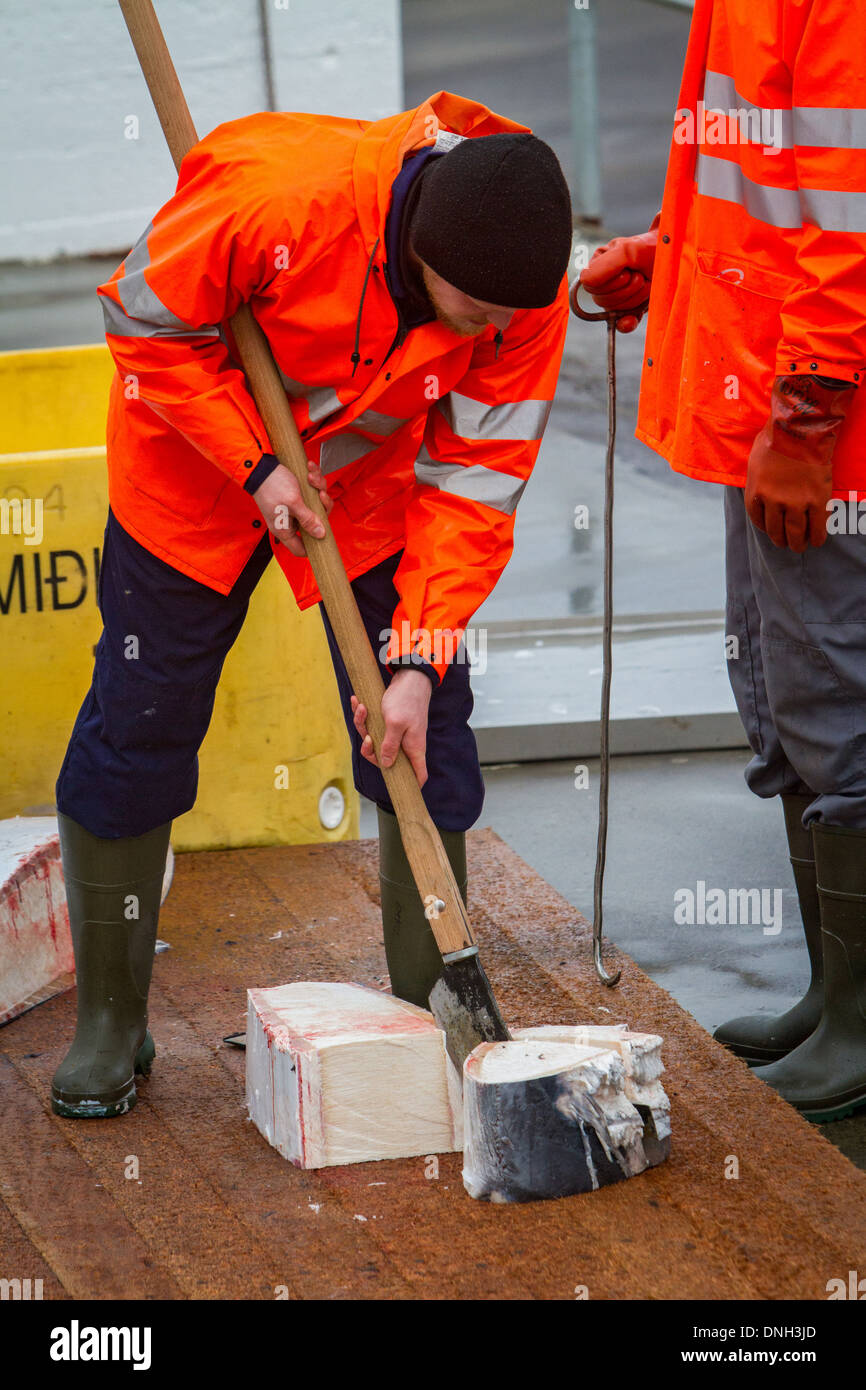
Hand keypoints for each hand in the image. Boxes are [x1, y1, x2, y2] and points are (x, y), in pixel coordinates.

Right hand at [253, 459, 331, 556]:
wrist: (261, 466)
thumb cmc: (271, 486)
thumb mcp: (292, 504)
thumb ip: (307, 520)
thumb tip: (320, 534)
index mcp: (286, 529)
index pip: (301, 549)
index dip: (314, 546)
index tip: (325, 535)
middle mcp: (291, 520)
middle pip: (317, 523)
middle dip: (322, 505)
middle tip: (320, 494)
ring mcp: (296, 507)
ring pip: (318, 503)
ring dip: (319, 487)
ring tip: (311, 477)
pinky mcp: (299, 494)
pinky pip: (314, 490)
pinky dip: (314, 479)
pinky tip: (309, 470)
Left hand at [350, 669, 431, 787]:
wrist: (409, 675)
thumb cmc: (406, 699)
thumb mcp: (395, 724)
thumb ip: (389, 746)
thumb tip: (385, 765)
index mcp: (413, 748)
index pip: (418, 775)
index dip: (412, 785)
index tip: (401, 789)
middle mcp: (405, 743)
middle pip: (385, 759)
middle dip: (369, 749)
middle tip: (366, 737)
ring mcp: (397, 733)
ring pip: (375, 740)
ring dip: (363, 725)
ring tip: (361, 708)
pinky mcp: (388, 722)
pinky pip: (372, 724)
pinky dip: (362, 714)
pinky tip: (358, 702)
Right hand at [579, 222, 658, 332]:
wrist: (679, 257)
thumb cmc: (655, 248)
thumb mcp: (629, 250)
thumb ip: (604, 264)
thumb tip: (585, 282)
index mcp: (600, 262)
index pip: (591, 284)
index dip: (611, 281)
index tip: (629, 269)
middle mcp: (606, 279)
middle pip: (602, 300)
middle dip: (626, 289)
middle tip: (641, 275)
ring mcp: (618, 295)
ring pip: (613, 310)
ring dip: (635, 297)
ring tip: (646, 282)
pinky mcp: (630, 309)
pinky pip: (621, 325)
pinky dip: (627, 323)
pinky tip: (631, 319)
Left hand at [745, 376, 854, 551]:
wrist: (799, 430)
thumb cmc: (775, 437)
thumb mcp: (755, 459)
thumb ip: (758, 476)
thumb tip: (762, 481)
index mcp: (756, 492)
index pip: (757, 518)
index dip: (764, 527)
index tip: (770, 530)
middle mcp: (773, 502)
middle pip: (775, 530)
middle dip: (780, 540)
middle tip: (785, 544)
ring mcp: (795, 503)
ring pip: (795, 532)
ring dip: (797, 543)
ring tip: (800, 547)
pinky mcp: (816, 500)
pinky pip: (816, 526)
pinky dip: (816, 536)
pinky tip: (817, 541)